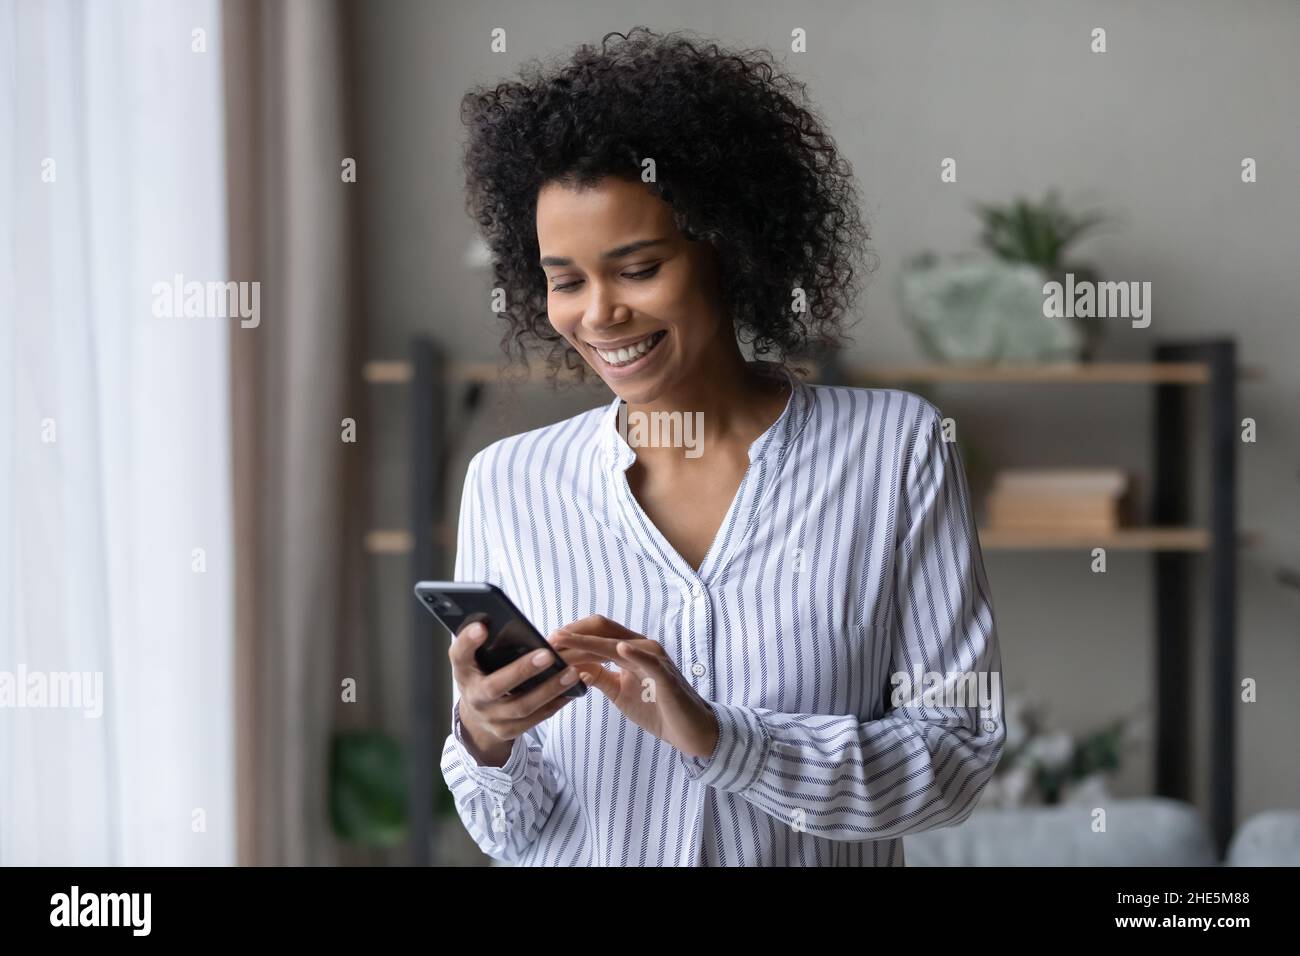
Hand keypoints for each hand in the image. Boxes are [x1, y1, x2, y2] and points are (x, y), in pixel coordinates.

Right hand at [449, 621, 605, 765]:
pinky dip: (555, 704)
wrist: (477, 718)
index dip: (467, 641)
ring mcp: (490, 717)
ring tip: (571, 672)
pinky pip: (535, 719)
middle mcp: (473, 696)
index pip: (459, 655)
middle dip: (522, 671)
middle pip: (495, 686)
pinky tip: (572, 690)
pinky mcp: (507, 731)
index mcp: (463, 671)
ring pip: (522, 706)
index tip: (481, 626)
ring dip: (549, 689)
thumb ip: (489, 643)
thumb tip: (511, 620)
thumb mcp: (478, 659)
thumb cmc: (483, 675)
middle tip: (547, 655)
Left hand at [547, 615, 719, 759]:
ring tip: (564, 642)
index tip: (548, 640)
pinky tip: (618, 648)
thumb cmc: (656, 709)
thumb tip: (574, 667)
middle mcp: (642, 647)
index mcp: (631, 650)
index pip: (598, 633)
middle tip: (549, 639)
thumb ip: (599, 676)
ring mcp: (655, 659)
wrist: (688, 730)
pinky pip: (649, 661)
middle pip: (604, 629)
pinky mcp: (666, 675)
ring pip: (617, 643)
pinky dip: (633, 653)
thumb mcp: (619, 692)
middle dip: (574, 633)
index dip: (573, 634)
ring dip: (588, 643)